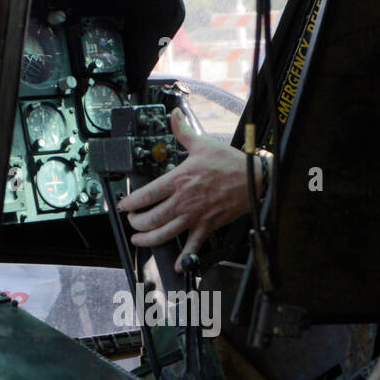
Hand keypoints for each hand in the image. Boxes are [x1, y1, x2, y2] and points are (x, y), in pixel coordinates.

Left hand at [120, 108, 259, 272]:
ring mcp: (195, 216)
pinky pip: (193, 246)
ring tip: (140, 239)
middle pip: (150, 218)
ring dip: (148, 239)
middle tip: (132, 221)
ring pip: (165, 234)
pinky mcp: (207, 226)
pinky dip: (184, 258)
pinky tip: (176, 264)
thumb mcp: (202, 144)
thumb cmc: (229, 163)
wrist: (253, 179)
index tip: (125, 205)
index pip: (146, 195)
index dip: (130, 203)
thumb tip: (174, 114)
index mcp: (179, 180)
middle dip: (136, 223)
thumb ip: (183, 131)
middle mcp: (183, 201)